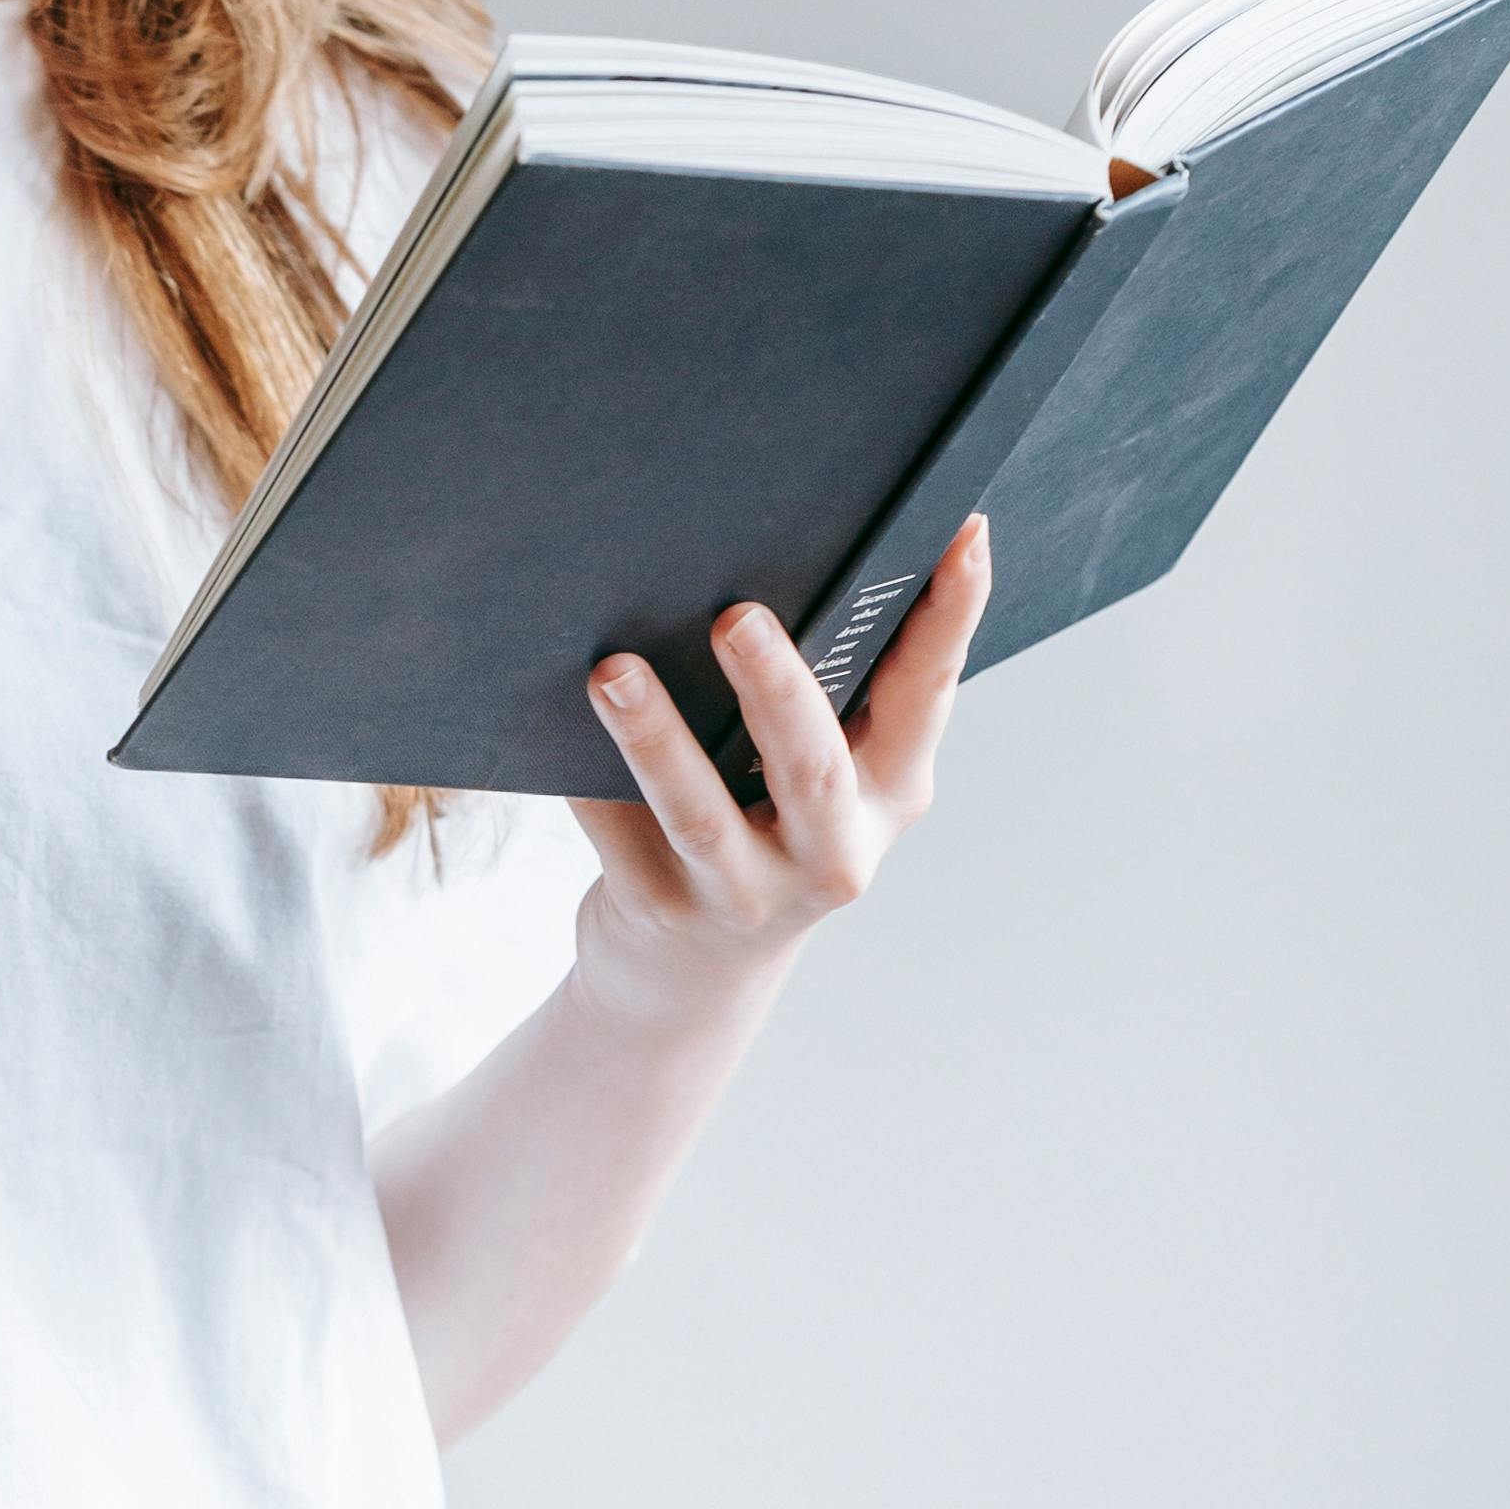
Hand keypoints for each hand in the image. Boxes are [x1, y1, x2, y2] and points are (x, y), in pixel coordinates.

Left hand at [571, 516, 991, 1017]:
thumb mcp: (822, 785)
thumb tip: (788, 557)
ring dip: (654, 739)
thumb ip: (830, 700)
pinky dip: (586, 782)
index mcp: (889, 794)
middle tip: (736, 616)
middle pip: (810, 765)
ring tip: (612, 673)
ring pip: (699, 813)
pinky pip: (617, 835)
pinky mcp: (661, 910)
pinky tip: (545, 733)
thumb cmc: (764, 834)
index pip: (927, 693)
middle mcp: (831, 851)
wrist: (689, 977)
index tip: (963, 531)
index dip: (952, 614)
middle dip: (776, 688)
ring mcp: (745, 891)